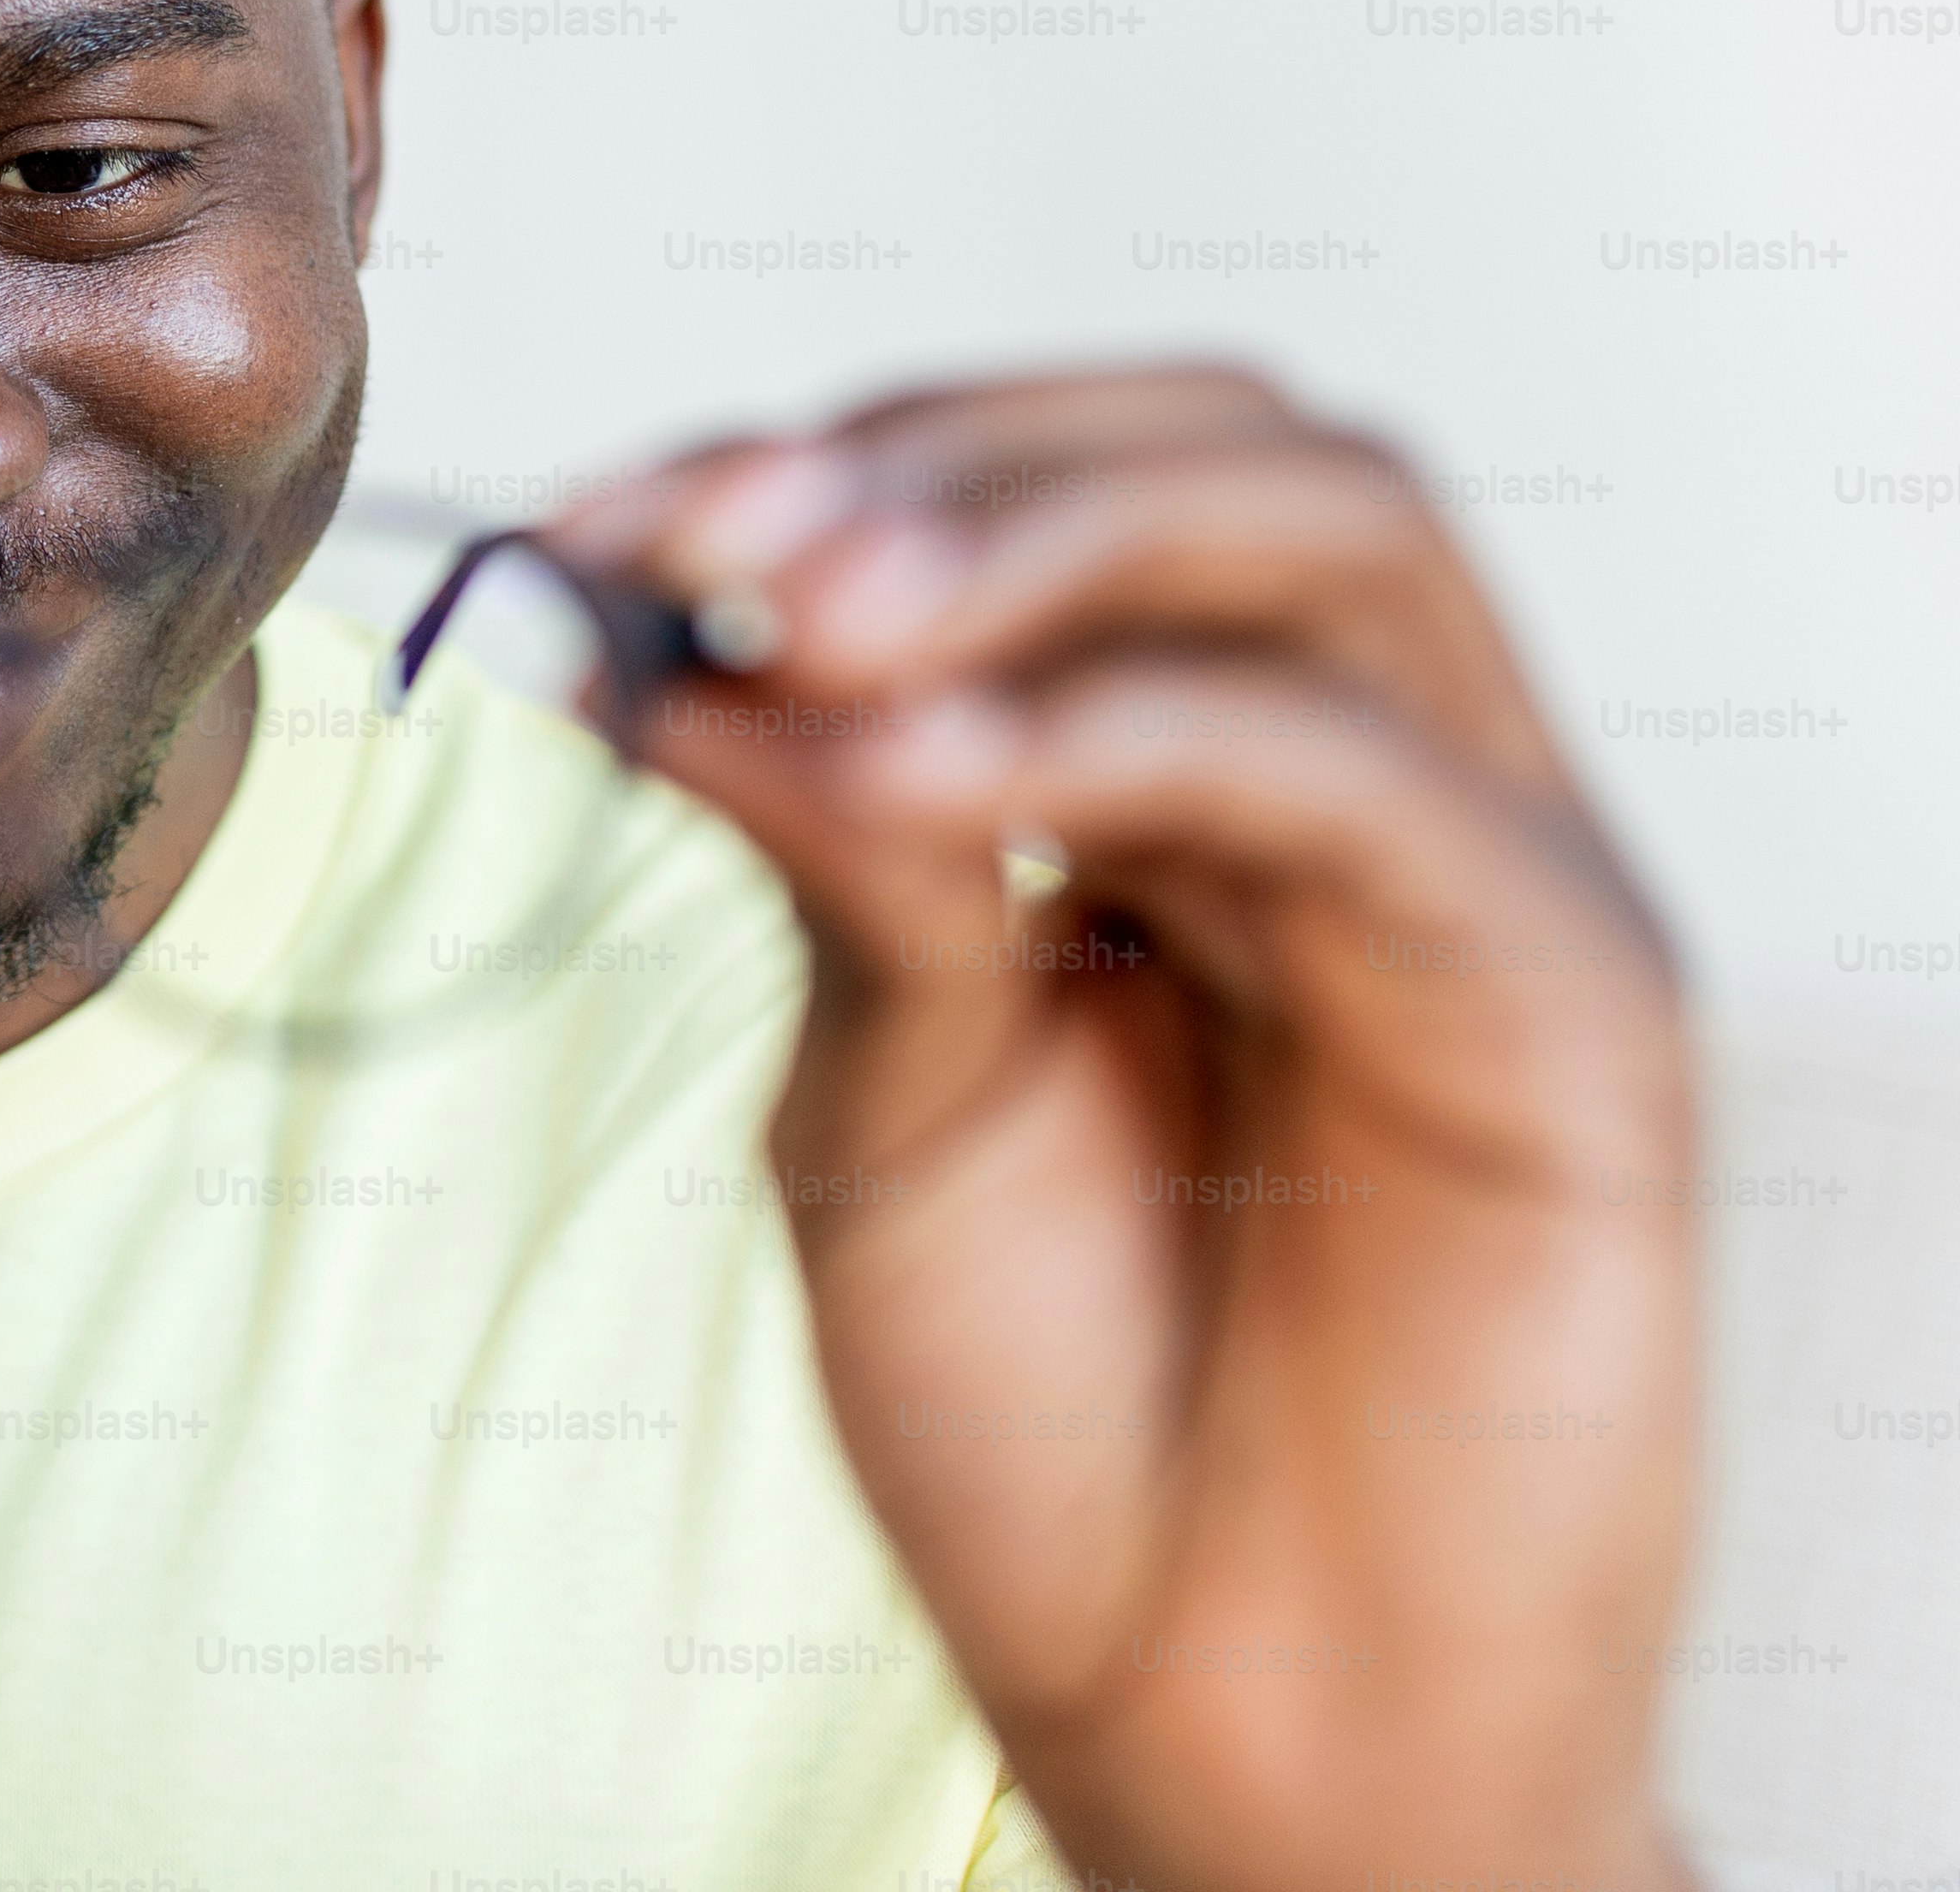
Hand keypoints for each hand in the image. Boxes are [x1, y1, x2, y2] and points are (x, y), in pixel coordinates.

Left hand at [559, 368, 1699, 1891]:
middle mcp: (1354, 773)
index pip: (1045, 487)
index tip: (600, 517)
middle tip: (721, 530)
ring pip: (1324, 539)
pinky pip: (1366, 783)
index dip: (824, 464)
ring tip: (814, 611)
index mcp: (1182, 773)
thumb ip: (826, 856)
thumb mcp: (881, 1090)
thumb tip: (666, 636)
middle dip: (948, 461)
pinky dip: (1127, 735)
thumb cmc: (1065, 1414)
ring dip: (1043, 537)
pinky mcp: (1574, 999)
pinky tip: (924, 780)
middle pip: (1217, 449)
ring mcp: (1480, 866)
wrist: (1219, 1724)